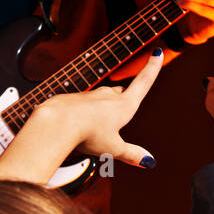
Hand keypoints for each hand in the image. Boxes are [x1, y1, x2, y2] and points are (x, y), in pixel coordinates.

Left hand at [23, 47, 163, 169]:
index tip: (157, 52)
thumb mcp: (113, 148)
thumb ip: (131, 153)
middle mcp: (107, 96)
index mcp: (123, 105)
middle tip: (124, 106)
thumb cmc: (86, 134)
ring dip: (101, 107)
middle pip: (120, 93)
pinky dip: (81, 113)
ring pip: (100, 98)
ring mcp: (88, 96)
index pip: (143, 82)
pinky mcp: (71, 98)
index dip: (152, 67)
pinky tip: (75, 124)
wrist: (56, 122)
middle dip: (123, 99)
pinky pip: (79, 104)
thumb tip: (149, 161)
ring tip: (97, 124)